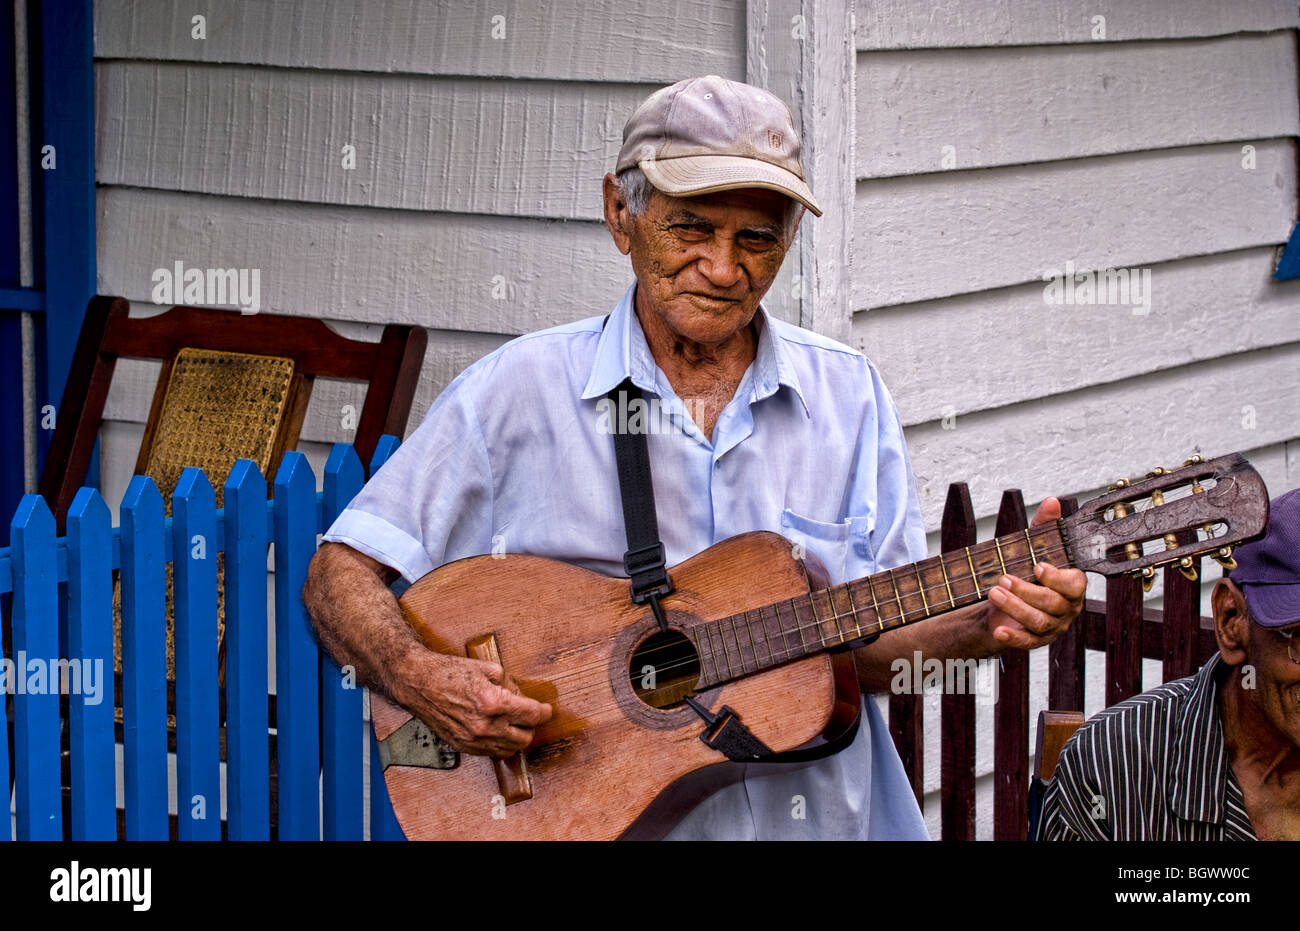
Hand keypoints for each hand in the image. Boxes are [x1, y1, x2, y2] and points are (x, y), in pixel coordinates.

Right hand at [393, 648, 552, 757]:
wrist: (418, 683)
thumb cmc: (450, 672)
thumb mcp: (488, 669)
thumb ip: (511, 685)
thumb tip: (522, 699)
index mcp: (493, 702)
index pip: (532, 715)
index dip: (544, 712)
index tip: (547, 710)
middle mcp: (484, 725)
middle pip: (525, 737)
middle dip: (531, 725)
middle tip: (529, 715)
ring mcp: (473, 739)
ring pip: (510, 749)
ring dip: (517, 738)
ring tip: (514, 724)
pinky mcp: (463, 746)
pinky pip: (492, 753)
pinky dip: (500, 744)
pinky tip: (498, 731)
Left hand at [984, 497, 1085, 649]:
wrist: (1005, 602)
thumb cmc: (1025, 572)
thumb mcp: (1032, 547)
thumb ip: (1044, 527)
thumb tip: (1052, 502)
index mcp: (1071, 585)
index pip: (1074, 584)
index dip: (1057, 577)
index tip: (1037, 566)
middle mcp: (1066, 608)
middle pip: (1053, 603)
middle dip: (1027, 590)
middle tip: (1004, 578)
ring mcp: (1052, 626)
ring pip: (1040, 621)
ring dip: (1016, 607)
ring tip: (994, 592)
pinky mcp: (1035, 640)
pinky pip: (1027, 642)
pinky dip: (1013, 637)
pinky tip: (999, 630)